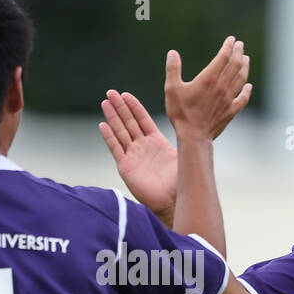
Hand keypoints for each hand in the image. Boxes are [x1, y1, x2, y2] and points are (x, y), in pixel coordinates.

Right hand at [99, 90, 177, 224]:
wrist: (172, 201)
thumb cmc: (180, 181)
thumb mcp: (180, 156)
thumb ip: (179, 141)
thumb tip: (190, 123)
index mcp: (157, 143)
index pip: (143, 120)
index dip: (134, 107)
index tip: (126, 94)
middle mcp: (143, 147)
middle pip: (129, 122)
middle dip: (120, 107)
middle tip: (111, 92)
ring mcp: (133, 156)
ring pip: (120, 132)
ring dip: (112, 117)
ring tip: (105, 102)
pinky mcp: (126, 166)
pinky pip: (116, 149)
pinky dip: (109, 137)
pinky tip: (103, 124)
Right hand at [164, 36, 252, 141]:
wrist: (194, 136)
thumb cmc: (181, 112)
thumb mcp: (172, 88)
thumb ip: (173, 69)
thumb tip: (173, 53)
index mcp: (208, 79)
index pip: (223, 58)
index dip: (228, 47)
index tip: (231, 39)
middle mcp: (222, 87)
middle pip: (235, 66)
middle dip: (239, 53)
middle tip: (240, 45)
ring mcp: (228, 100)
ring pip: (241, 80)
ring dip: (244, 68)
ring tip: (246, 59)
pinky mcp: (231, 111)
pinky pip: (242, 99)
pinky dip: (246, 90)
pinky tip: (248, 86)